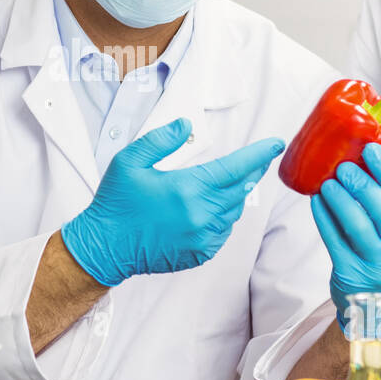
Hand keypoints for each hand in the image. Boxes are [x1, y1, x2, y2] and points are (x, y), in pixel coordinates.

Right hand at [61, 118, 283, 286]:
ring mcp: (202, 237)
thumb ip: (161, 140)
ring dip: (236, 194)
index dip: (258, 155)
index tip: (275, 144)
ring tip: (232, 182)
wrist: (105, 247)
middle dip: (252, 171)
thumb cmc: (116, 202)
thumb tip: (186, 125)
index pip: (234, 168)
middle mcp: (201, 215)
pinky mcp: (200, 254)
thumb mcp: (130, 161)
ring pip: (233, 211)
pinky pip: (223, 231)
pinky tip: (212, 208)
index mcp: (187, 188)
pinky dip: (224, 217)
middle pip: (240, 189)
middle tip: (260, 159)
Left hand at [310, 143, 380, 319]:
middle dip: (361, 182)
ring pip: (356, 223)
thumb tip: (368, 161)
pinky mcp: (351, 274)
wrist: (378, 310)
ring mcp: (379, 266)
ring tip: (327, 182)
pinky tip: (316, 201)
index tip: (370, 149)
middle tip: (343, 166)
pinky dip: (323, 217)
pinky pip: (334, 239)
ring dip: (339, 198)